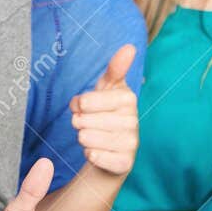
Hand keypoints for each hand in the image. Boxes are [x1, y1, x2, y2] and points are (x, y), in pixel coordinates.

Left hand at [68, 43, 138, 176]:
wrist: (114, 148)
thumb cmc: (106, 112)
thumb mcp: (107, 88)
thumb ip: (115, 68)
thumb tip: (130, 47)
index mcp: (127, 98)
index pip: (86, 101)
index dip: (78, 105)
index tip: (83, 106)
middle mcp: (132, 120)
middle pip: (83, 121)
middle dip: (79, 123)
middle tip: (88, 124)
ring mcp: (130, 143)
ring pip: (86, 139)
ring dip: (83, 138)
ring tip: (93, 136)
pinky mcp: (125, 163)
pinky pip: (96, 157)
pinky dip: (90, 155)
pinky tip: (95, 152)